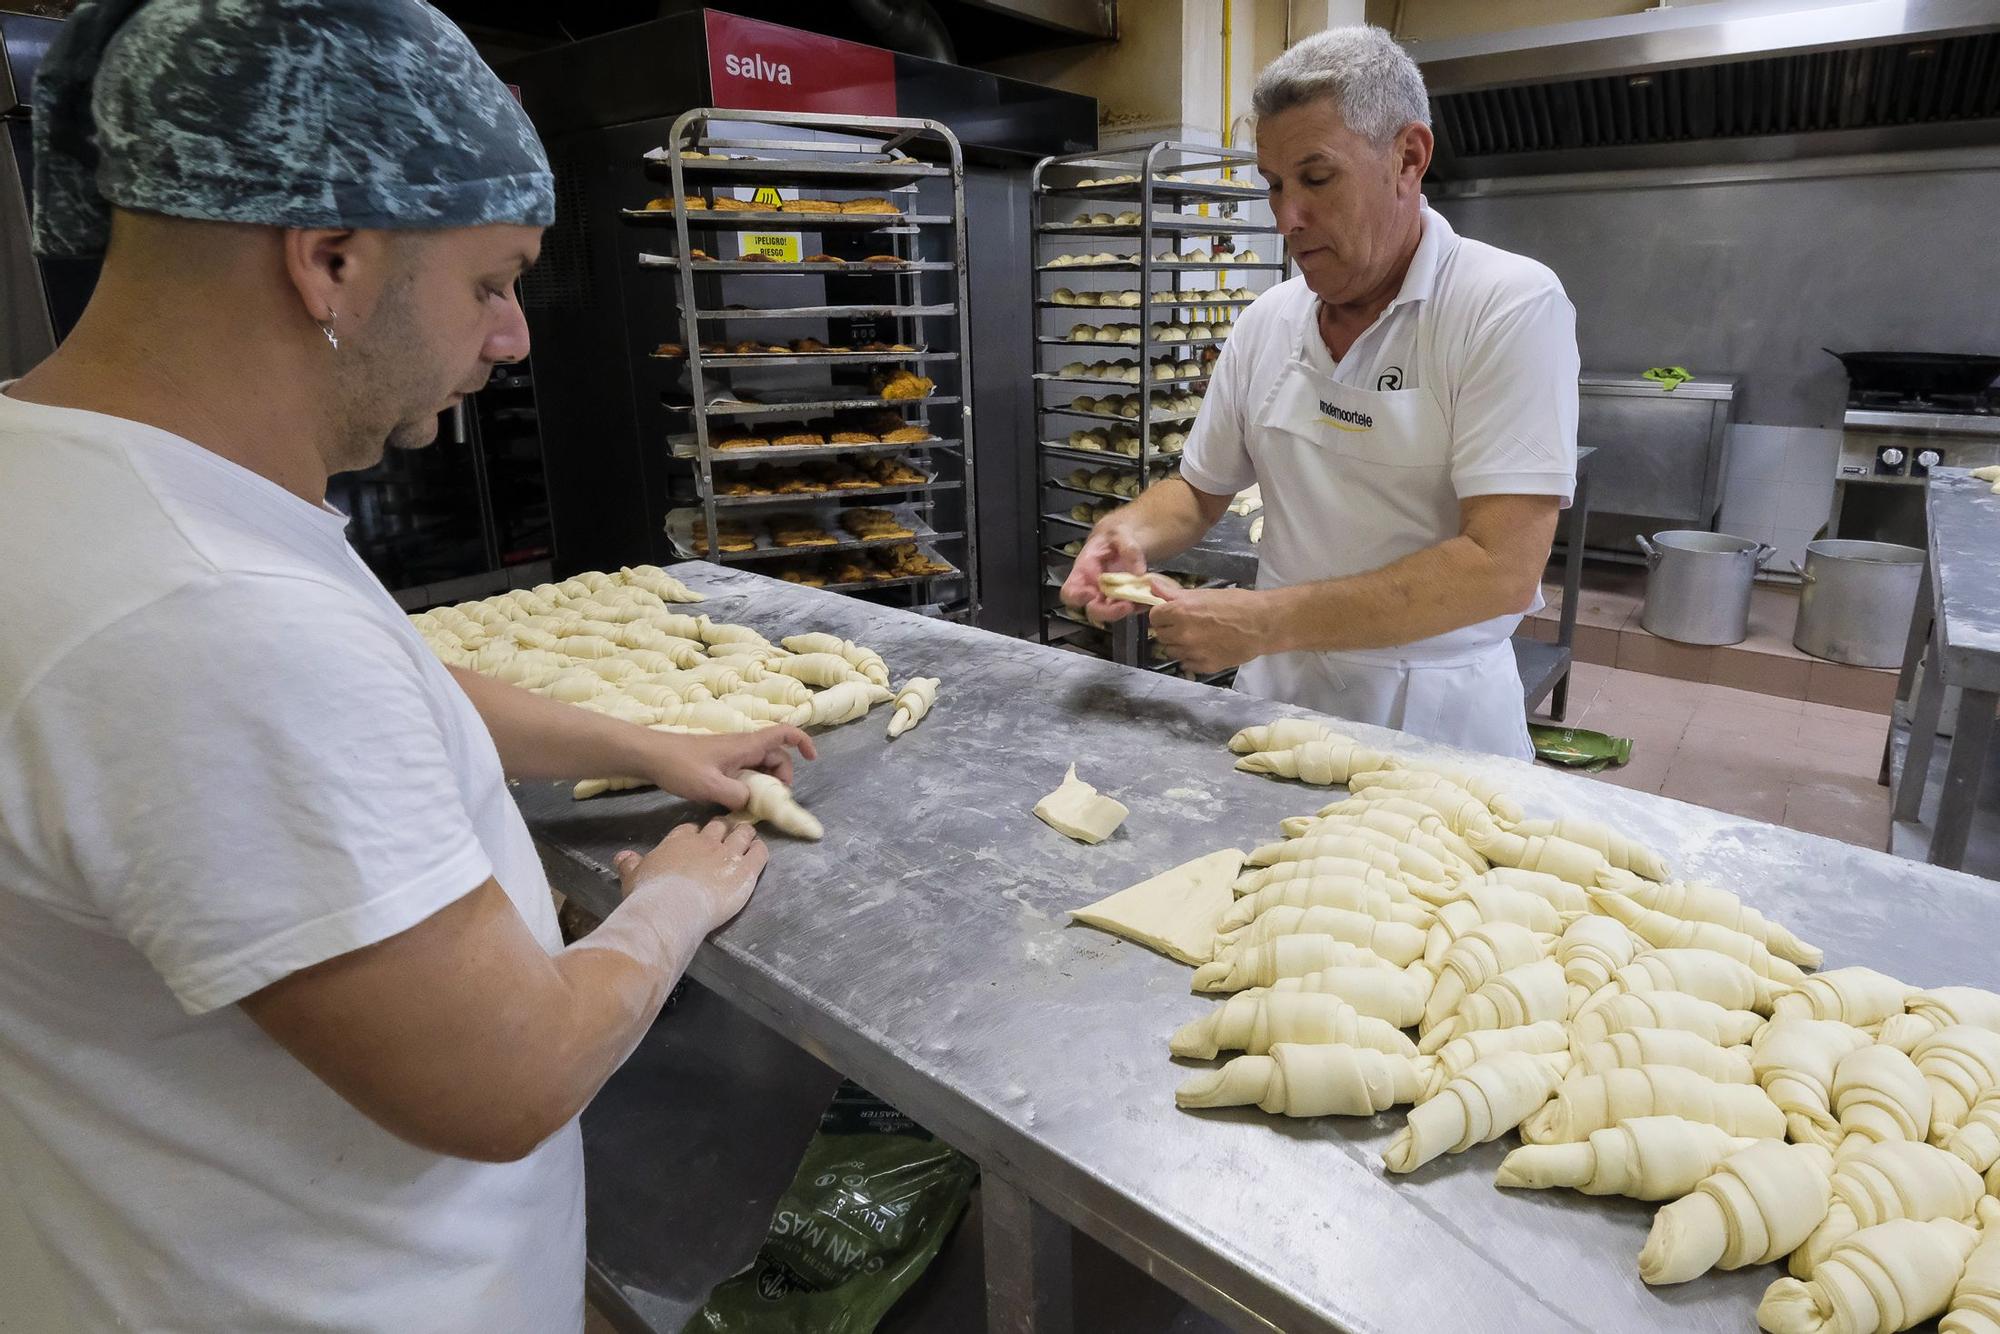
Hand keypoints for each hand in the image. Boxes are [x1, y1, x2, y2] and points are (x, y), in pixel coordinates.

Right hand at [613, 819, 766, 935]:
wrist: (673, 908)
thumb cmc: (650, 894)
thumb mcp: (633, 876)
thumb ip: (630, 864)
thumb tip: (621, 857)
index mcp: (678, 841)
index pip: (690, 829)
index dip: (696, 833)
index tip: (698, 838)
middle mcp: (705, 842)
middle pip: (719, 826)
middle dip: (724, 829)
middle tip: (727, 836)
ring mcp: (728, 854)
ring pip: (742, 834)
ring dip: (745, 834)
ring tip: (748, 838)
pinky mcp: (746, 869)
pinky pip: (759, 852)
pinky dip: (760, 850)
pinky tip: (760, 852)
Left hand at [645, 727, 816, 810]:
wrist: (651, 756)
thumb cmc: (680, 766)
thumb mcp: (711, 786)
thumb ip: (738, 796)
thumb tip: (753, 802)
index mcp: (747, 746)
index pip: (784, 734)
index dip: (803, 742)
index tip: (812, 760)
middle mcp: (744, 747)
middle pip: (776, 757)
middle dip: (782, 778)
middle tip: (772, 802)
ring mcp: (732, 755)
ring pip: (761, 767)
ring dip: (765, 785)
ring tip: (754, 806)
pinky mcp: (721, 764)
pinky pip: (746, 773)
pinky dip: (749, 787)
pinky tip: (736, 803)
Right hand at [1059, 526, 1149, 623]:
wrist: (1128, 536)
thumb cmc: (1115, 533)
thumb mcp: (1121, 533)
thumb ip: (1129, 549)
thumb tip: (1138, 572)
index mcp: (1084, 570)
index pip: (1070, 590)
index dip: (1077, 597)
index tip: (1092, 595)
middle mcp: (1094, 587)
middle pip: (1093, 609)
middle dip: (1109, 612)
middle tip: (1126, 606)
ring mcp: (1109, 595)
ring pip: (1113, 612)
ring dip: (1127, 610)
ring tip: (1143, 600)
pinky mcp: (1124, 597)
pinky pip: (1129, 607)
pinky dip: (1140, 605)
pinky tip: (1149, 597)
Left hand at [1149, 584, 1272, 674]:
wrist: (1262, 624)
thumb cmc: (1237, 604)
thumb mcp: (1204, 593)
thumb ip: (1174, 593)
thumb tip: (1152, 586)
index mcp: (1181, 612)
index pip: (1154, 617)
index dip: (1162, 614)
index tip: (1171, 613)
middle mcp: (1183, 634)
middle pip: (1161, 635)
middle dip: (1170, 629)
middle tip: (1186, 624)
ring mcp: (1193, 652)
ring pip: (1171, 651)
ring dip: (1179, 645)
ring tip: (1197, 637)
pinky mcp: (1204, 666)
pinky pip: (1186, 664)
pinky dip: (1191, 658)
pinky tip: (1204, 648)